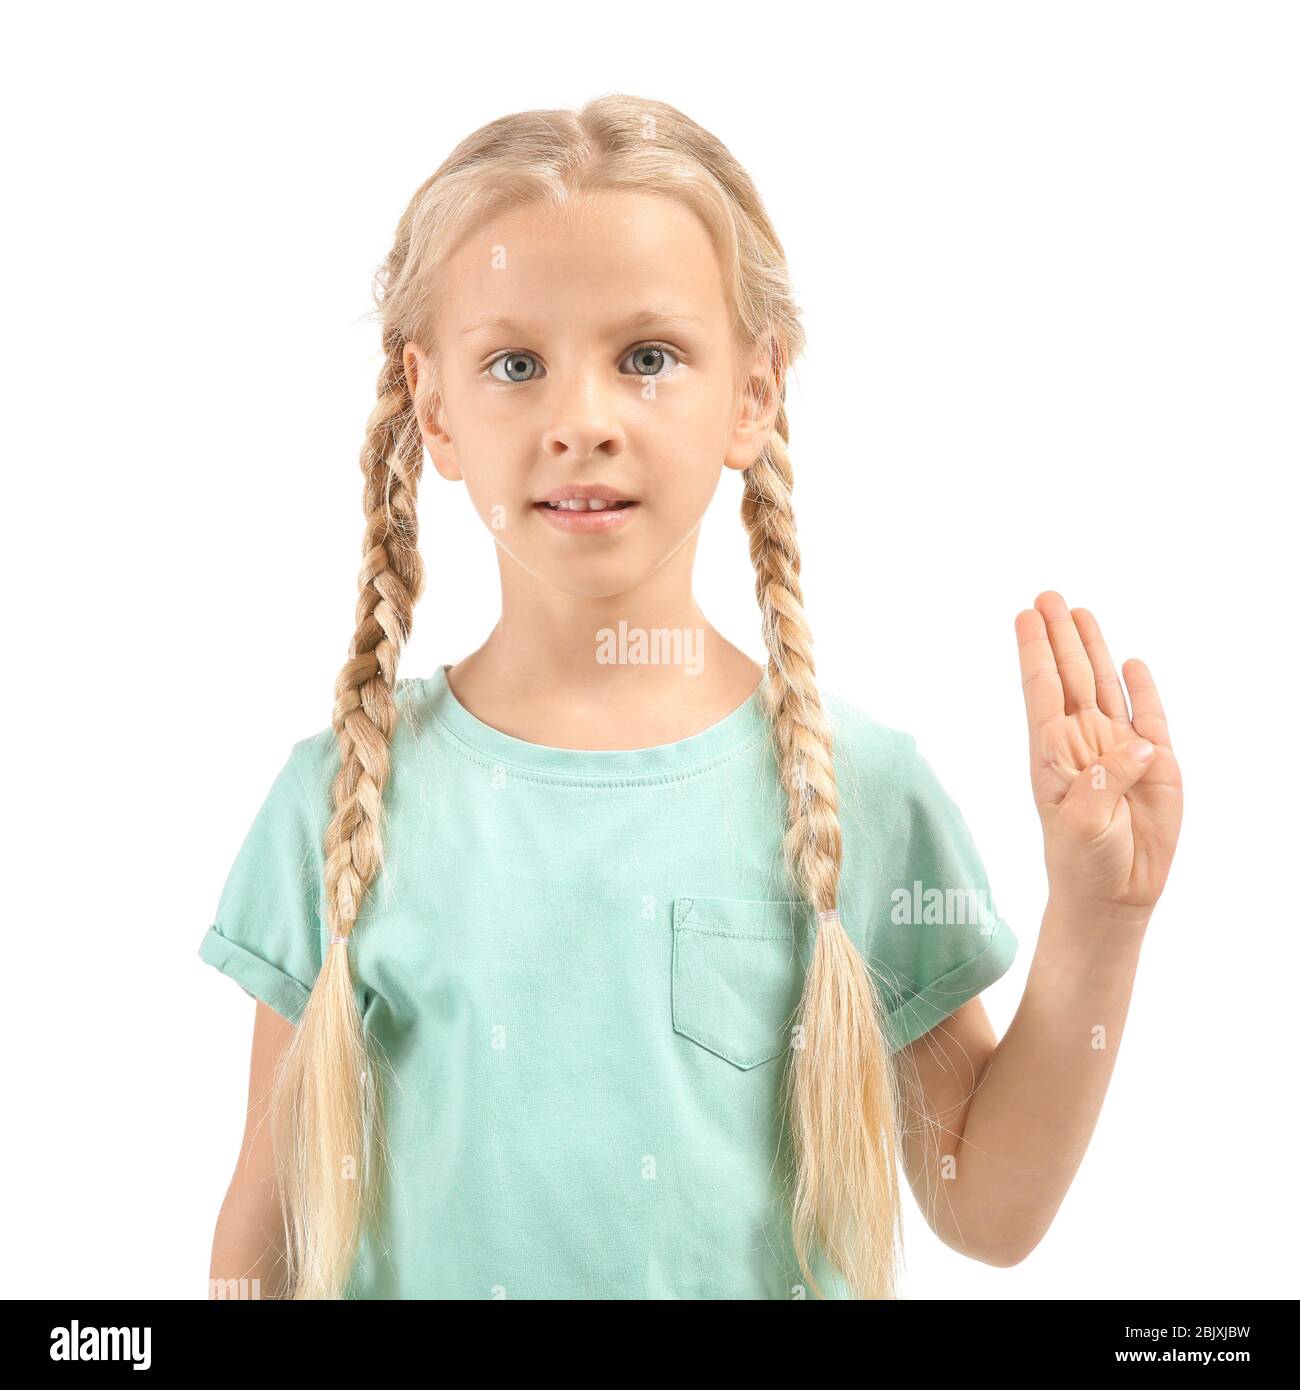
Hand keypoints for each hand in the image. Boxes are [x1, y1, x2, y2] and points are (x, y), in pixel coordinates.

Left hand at [1015, 591, 1183, 928]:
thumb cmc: (1082, 861)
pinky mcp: (1156, 766)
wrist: (1114, 895)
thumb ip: (1104, 782)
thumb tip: (1138, 745)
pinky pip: (1150, 718)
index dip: (1035, 652)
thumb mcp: (1081, 824)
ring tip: (1080, 612)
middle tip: (1048, 596)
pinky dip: (1142, 691)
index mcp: (1052, 753)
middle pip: (1071, 677)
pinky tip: (1130, 663)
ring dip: (1094, 650)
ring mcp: (1118, 751)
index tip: (1024, 615)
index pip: (1042, 691)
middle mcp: (1083, 742)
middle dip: (1060, 636)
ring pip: (1105, 687)